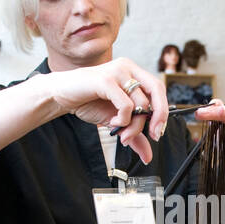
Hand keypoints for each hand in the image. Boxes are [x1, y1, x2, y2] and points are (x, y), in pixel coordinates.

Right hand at [46, 58, 167, 163]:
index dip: (163, 111)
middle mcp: (127, 68)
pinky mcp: (106, 80)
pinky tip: (112, 122)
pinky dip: (123, 119)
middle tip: (153, 135)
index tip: (157, 132)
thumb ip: (133, 133)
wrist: (61, 95)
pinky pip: (126, 104)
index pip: (158, 89)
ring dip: (134, 124)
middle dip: (159, 115)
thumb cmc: (87, 101)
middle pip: (157, 90)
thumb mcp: (115, 120)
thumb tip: (147, 155)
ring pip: (141, 103)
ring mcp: (117, 72)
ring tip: (120, 131)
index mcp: (132, 73)